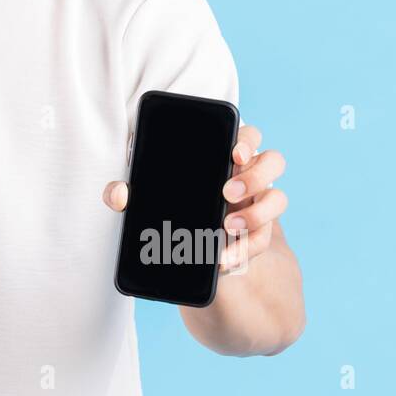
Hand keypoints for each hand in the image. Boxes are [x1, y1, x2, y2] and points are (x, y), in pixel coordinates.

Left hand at [101, 122, 287, 271]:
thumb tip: (117, 196)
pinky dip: (246, 249)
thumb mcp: (149, 199)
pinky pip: (265, 239)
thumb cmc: (171, 209)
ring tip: (228, 226)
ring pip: (278, 198)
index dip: (247, 140)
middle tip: (226, 191)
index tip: (234, 154)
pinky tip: (225, 259)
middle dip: (255, 175)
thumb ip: (129, 194)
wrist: (190, 253)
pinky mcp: (260, 236)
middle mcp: (247, 178)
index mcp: (224, 158)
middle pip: (273, 160)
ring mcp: (258, 206)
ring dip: (257, 212)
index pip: (247, 136)